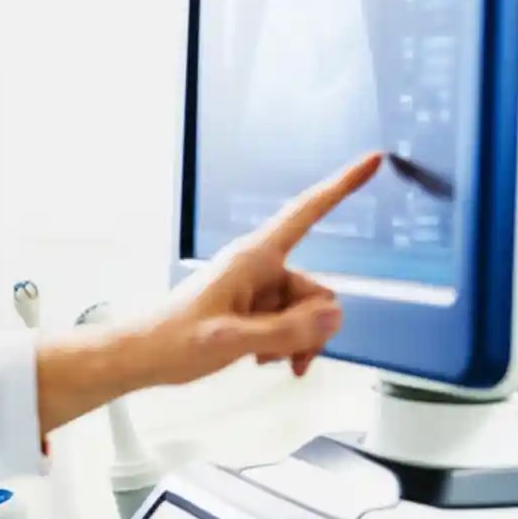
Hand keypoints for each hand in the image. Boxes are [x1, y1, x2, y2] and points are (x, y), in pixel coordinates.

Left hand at [144, 152, 383, 385]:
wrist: (143, 356)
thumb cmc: (173, 340)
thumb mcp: (232, 341)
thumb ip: (287, 331)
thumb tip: (334, 316)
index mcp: (253, 257)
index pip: (307, 211)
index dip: (342, 185)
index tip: (374, 160)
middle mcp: (259, 267)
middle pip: (318, 289)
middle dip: (311, 327)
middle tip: (281, 354)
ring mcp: (257, 288)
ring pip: (307, 313)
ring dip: (295, 340)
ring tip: (259, 356)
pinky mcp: (253, 307)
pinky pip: (291, 323)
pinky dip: (286, 344)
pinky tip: (264, 358)